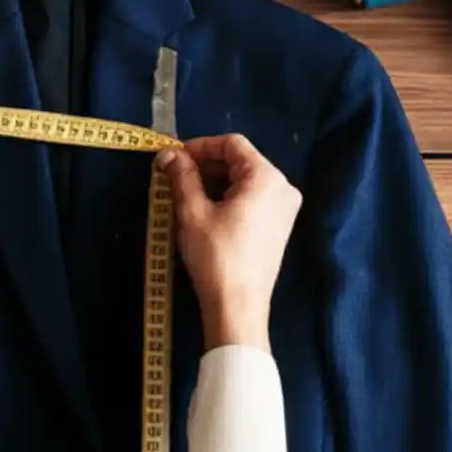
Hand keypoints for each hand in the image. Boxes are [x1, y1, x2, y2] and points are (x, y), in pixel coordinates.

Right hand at [156, 135, 301, 352]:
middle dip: (205, 165)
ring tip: (184, 195)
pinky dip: (228, 198)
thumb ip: (181, 176)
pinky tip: (204, 210)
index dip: (200, 146)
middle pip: (240, 161)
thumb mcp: (193, 212)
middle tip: (174, 176)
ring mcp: (284, 208)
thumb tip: (168, 154)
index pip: (232, 144)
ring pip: (245, 181)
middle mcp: (282, 187)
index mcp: (266, 178)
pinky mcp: (278, 226)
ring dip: (214, 182)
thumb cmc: (216, 256)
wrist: (238, 307)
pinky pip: (252, 199)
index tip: (173, 158)